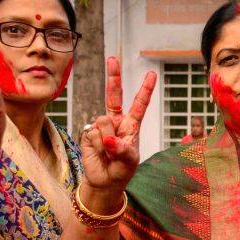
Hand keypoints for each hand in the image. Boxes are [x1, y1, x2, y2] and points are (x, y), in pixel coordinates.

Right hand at [79, 57, 155, 194]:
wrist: (105, 181)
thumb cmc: (122, 170)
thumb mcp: (129, 161)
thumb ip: (122, 150)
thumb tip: (109, 139)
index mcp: (132, 125)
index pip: (140, 104)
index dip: (145, 89)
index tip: (152, 74)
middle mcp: (116, 122)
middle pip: (114, 95)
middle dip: (113, 76)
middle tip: (112, 58)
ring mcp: (101, 127)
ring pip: (104, 122)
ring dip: (107, 140)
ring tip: (110, 153)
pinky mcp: (88, 134)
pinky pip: (93, 135)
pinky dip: (98, 146)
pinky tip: (100, 154)